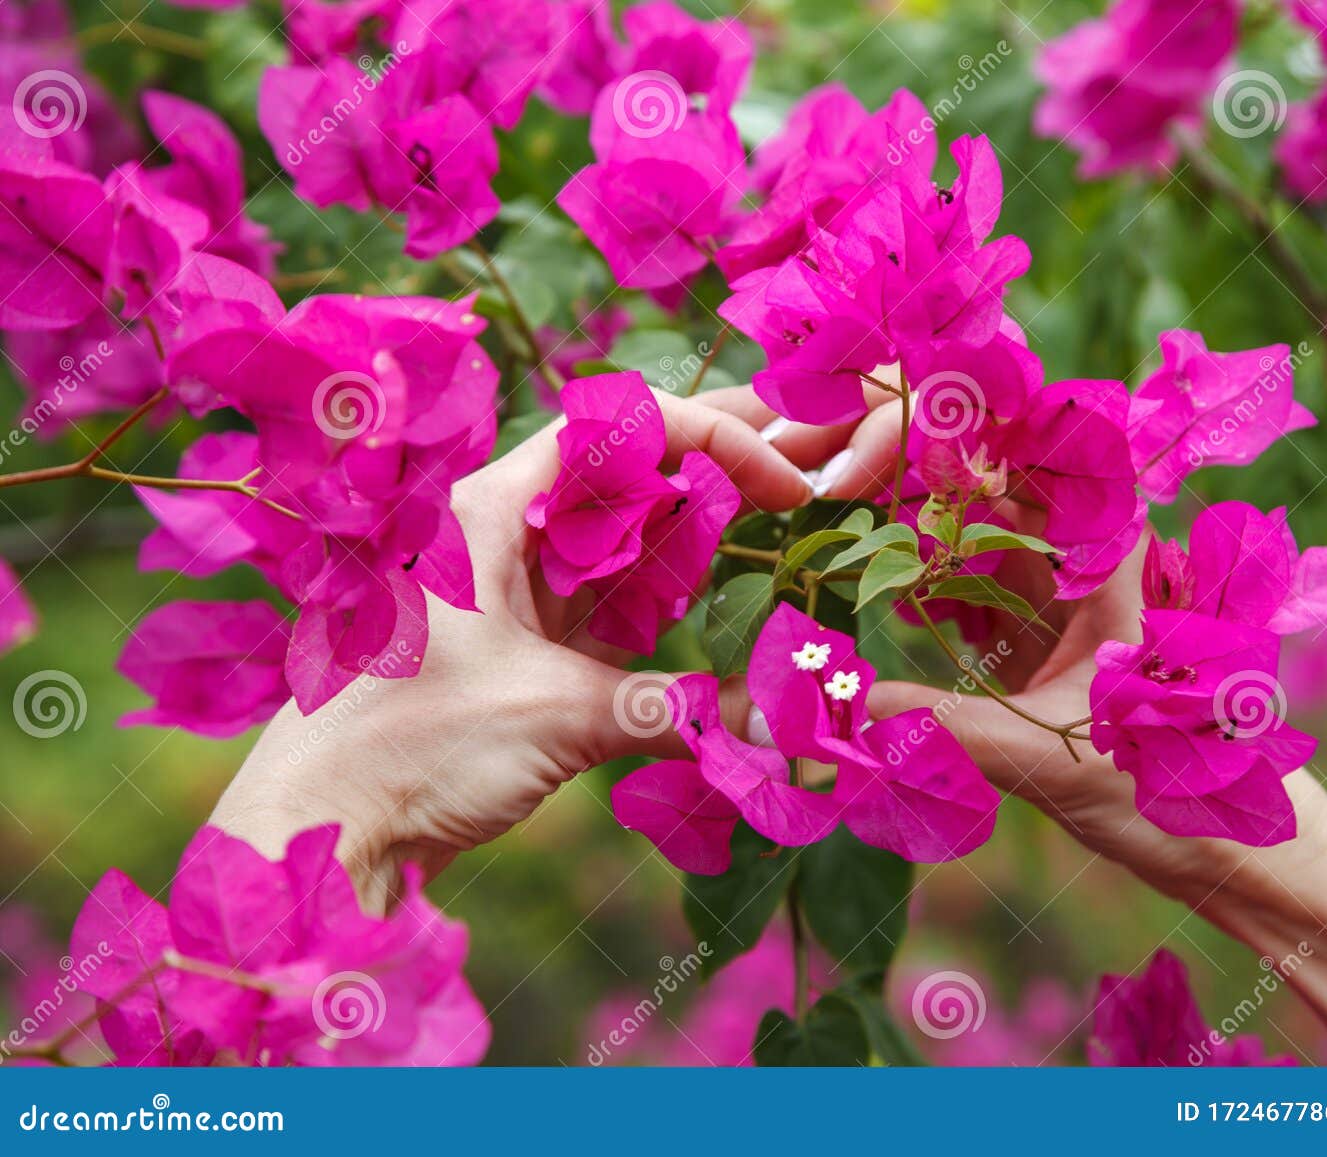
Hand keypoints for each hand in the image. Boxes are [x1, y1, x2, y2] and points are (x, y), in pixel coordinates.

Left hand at [211, 387, 811, 909]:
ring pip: (618, 543)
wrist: (320, 830)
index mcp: (491, 511)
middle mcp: (502, 538)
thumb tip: (768, 724)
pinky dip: (658, 603)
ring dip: (691, 536)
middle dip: (715, 469)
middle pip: (625, 477)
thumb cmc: (412, 747)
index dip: (713, 438)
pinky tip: (707, 601)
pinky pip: (603, 609)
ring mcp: (510, 597)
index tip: (783, 483)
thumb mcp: (554, 716)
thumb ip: (672, 709)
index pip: (619, 430)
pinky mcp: (517, 655)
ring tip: (773, 521)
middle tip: (804, 462)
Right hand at [801, 403, 1326, 1064]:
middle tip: (862, 483)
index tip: (924, 414)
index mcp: (1117, 577)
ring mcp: (1081, 632)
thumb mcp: (1050, 757)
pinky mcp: (1065, 676)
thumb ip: (941, 728)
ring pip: (1001, 566)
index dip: (997, 434)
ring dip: (940, 553)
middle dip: (942, 495)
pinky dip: (951, 610)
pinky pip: (998, 620)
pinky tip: (901, 609)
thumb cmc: (1178, 795)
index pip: (1059, 473)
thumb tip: (839, 708)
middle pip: (1014, 514)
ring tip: (866, 535)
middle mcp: (1099, 589)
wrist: (1250, 863)